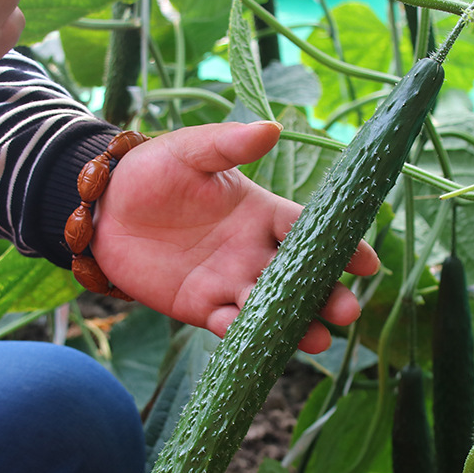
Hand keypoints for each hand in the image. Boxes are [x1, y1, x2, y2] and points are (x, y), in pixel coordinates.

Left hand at [92, 121, 379, 353]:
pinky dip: (247, 335)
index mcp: (261, 213)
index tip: (368, 264)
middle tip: (347, 312)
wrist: (105, 208)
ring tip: (318, 340)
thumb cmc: (152, 172)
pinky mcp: (203, 307)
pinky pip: (231, 326)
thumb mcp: (191, 151)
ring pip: (272, 308)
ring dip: (295, 325)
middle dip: (325, 295)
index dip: (341, 246)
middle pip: (299, 277)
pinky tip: (264, 345)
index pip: (308, 230)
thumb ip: (228, 145)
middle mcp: (254, 252)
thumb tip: (271, 128)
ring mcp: (231, 282)